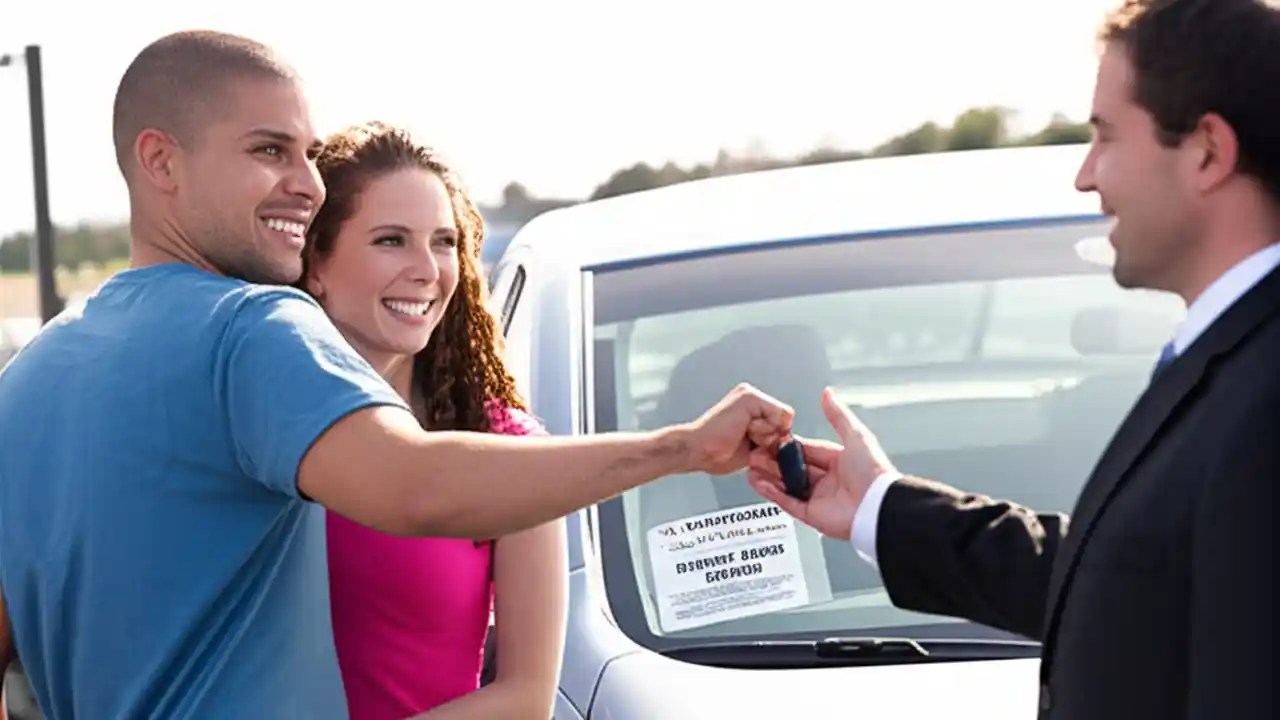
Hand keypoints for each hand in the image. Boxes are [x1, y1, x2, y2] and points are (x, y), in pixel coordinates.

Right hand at [681, 383, 794, 474]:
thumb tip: (788, 442)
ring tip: (741, 434)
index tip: (751, 445)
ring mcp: (750, 394)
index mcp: (752, 408)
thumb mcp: (754, 448)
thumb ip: (771, 441)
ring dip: (765, 435)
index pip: (783, 423)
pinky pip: (778, 415)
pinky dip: (764, 430)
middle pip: (786, 420)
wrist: (697, 450)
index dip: (774, 440)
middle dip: (771, 438)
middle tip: (744, 440)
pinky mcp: (750, 397)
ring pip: (783, 418)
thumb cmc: (716, 453)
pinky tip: (742, 429)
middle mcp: (752, 397)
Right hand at [747, 387, 895, 538]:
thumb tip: (827, 394)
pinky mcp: (811, 514)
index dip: (787, 445)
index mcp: (838, 462)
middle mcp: (828, 480)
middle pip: (792, 469)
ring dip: (768, 475)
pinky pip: (786, 502)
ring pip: (786, 485)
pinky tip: (757, 481)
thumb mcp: (855, 435)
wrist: (877, 505)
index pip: (805, 450)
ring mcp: (818, 498)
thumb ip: (838, 415)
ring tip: (751, 465)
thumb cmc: (873, 472)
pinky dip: (771, 492)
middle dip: (773, 460)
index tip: (771, 437)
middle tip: (755, 451)